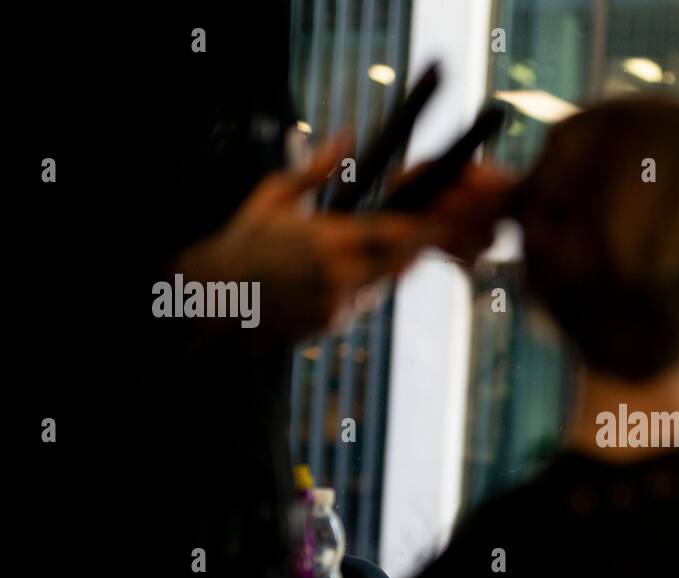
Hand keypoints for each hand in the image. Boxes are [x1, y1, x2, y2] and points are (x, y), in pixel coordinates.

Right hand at [174, 137, 492, 342]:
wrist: (216, 295)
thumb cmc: (245, 237)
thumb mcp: (275, 194)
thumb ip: (316, 168)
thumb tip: (346, 135)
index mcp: (327, 240)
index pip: (392, 234)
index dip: (424, 229)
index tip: (443, 220)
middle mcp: (337, 276)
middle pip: (400, 264)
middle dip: (415, 250)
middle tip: (423, 234)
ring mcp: (336, 304)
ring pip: (384, 284)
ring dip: (388, 268)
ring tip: (367, 249)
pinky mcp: (332, 323)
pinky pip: (363, 302)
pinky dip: (364, 286)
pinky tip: (343, 273)